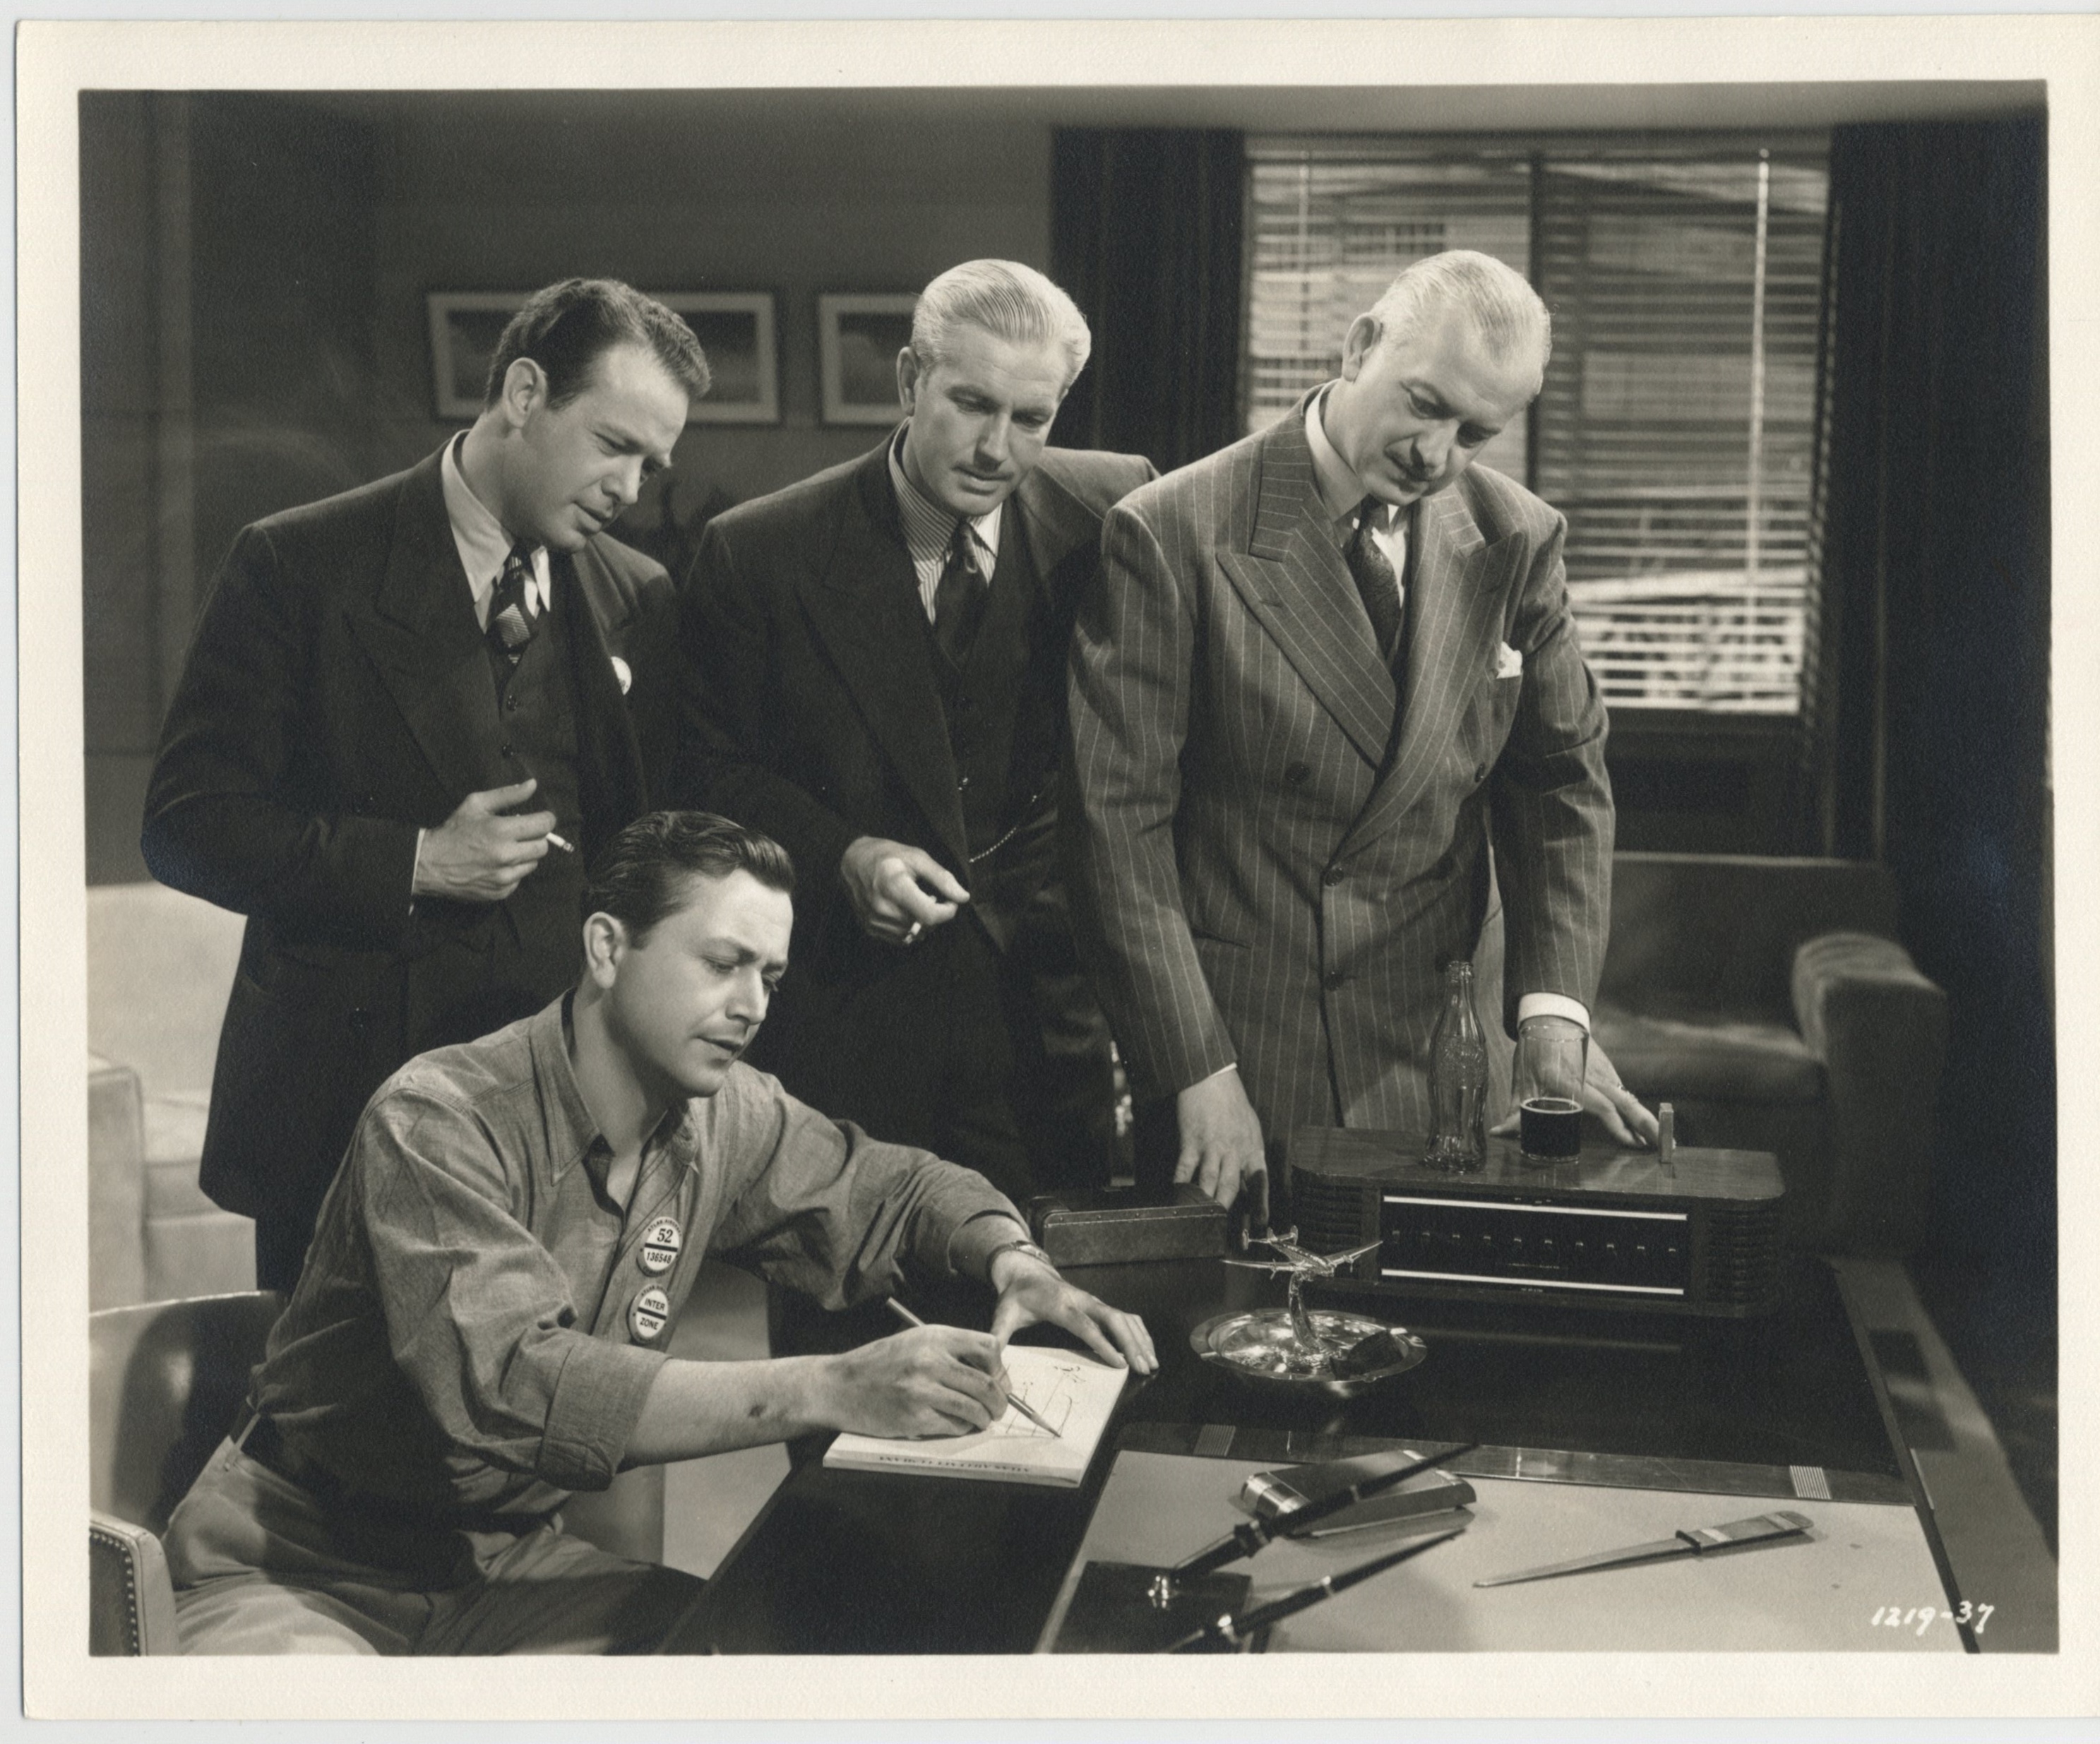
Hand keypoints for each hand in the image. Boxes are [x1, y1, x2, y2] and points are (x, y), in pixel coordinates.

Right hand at [412, 779, 555, 902]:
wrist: (430, 864)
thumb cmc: (454, 830)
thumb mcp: (476, 804)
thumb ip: (507, 794)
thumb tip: (533, 784)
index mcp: (502, 831)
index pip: (544, 825)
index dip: (545, 820)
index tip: (539, 819)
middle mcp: (507, 856)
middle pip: (543, 846)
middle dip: (535, 838)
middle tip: (519, 835)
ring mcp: (505, 877)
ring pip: (533, 863)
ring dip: (524, 855)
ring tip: (504, 850)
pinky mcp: (502, 892)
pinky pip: (520, 879)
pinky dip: (513, 871)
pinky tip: (496, 865)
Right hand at [821, 1324, 1007, 1438]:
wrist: (839, 1385)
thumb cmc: (878, 1363)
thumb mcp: (914, 1341)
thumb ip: (949, 1350)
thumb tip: (991, 1370)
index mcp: (934, 1336)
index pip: (987, 1347)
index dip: (1000, 1366)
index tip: (998, 1379)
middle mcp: (930, 1360)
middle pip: (986, 1383)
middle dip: (1000, 1400)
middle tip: (999, 1408)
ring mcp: (921, 1390)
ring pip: (974, 1408)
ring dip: (984, 1418)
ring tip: (982, 1419)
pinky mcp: (913, 1417)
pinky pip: (954, 1425)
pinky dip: (962, 1428)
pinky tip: (958, 1424)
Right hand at [839, 836, 968, 945]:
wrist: (850, 862)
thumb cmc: (886, 855)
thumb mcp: (916, 857)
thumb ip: (941, 877)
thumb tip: (963, 897)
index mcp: (895, 887)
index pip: (930, 916)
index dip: (948, 911)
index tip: (950, 900)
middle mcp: (883, 908)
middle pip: (925, 926)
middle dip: (936, 913)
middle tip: (930, 895)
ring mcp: (875, 921)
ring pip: (915, 934)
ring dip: (923, 922)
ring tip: (915, 901)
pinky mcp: (871, 929)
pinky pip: (902, 939)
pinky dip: (910, 928)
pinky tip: (905, 911)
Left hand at [988, 1251, 1157, 1373]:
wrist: (1026, 1271)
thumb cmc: (1016, 1296)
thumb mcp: (1003, 1314)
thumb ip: (997, 1337)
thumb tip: (991, 1362)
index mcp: (1060, 1304)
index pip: (1085, 1326)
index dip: (1103, 1344)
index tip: (1119, 1362)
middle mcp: (1082, 1300)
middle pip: (1113, 1319)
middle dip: (1131, 1344)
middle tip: (1142, 1367)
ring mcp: (1093, 1301)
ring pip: (1124, 1317)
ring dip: (1140, 1339)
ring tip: (1151, 1363)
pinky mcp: (1099, 1305)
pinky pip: (1126, 1317)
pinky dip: (1140, 1332)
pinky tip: (1147, 1349)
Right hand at [1174, 1068, 1269, 1227]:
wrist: (1212, 1078)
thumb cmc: (1232, 1102)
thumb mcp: (1250, 1127)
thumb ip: (1248, 1154)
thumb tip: (1246, 1179)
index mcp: (1252, 1148)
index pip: (1259, 1181)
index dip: (1261, 1204)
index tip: (1260, 1222)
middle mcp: (1234, 1150)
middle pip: (1231, 1187)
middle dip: (1226, 1209)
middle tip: (1222, 1226)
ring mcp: (1212, 1147)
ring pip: (1209, 1182)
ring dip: (1205, 1201)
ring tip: (1201, 1217)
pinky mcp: (1192, 1142)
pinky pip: (1185, 1169)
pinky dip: (1181, 1184)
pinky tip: (1177, 1195)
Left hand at [1491, 1019, 1659, 1148]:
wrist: (1550, 1017)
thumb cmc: (1533, 1051)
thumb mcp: (1520, 1081)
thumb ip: (1514, 1112)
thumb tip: (1498, 1133)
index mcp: (1570, 1079)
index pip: (1600, 1104)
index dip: (1616, 1124)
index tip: (1630, 1142)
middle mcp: (1593, 1076)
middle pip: (1624, 1102)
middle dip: (1644, 1124)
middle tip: (1662, 1144)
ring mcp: (1604, 1071)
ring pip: (1630, 1097)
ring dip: (1647, 1119)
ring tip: (1663, 1139)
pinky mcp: (1609, 1069)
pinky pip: (1625, 1092)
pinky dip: (1637, 1109)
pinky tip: (1646, 1125)